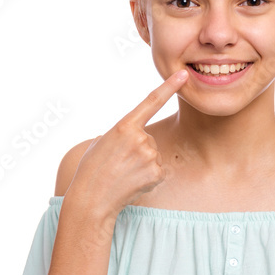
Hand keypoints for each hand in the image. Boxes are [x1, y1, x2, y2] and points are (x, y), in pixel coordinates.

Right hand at [70, 69, 188, 218]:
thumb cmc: (91, 170)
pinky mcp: (156, 173)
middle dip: (137, 150)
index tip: (183, 75)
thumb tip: (131, 137)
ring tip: (123, 174)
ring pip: (153, 156)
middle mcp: (140, 138)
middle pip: (149, 139)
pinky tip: (132, 183)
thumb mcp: (100, 143)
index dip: (169, 87)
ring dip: (142, 165)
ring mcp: (150, 156)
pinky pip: (157, 171)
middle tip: (118, 164)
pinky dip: (147, 178)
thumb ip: (120, 134)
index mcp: (124, 126)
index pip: (152, 102)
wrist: (92, 199)